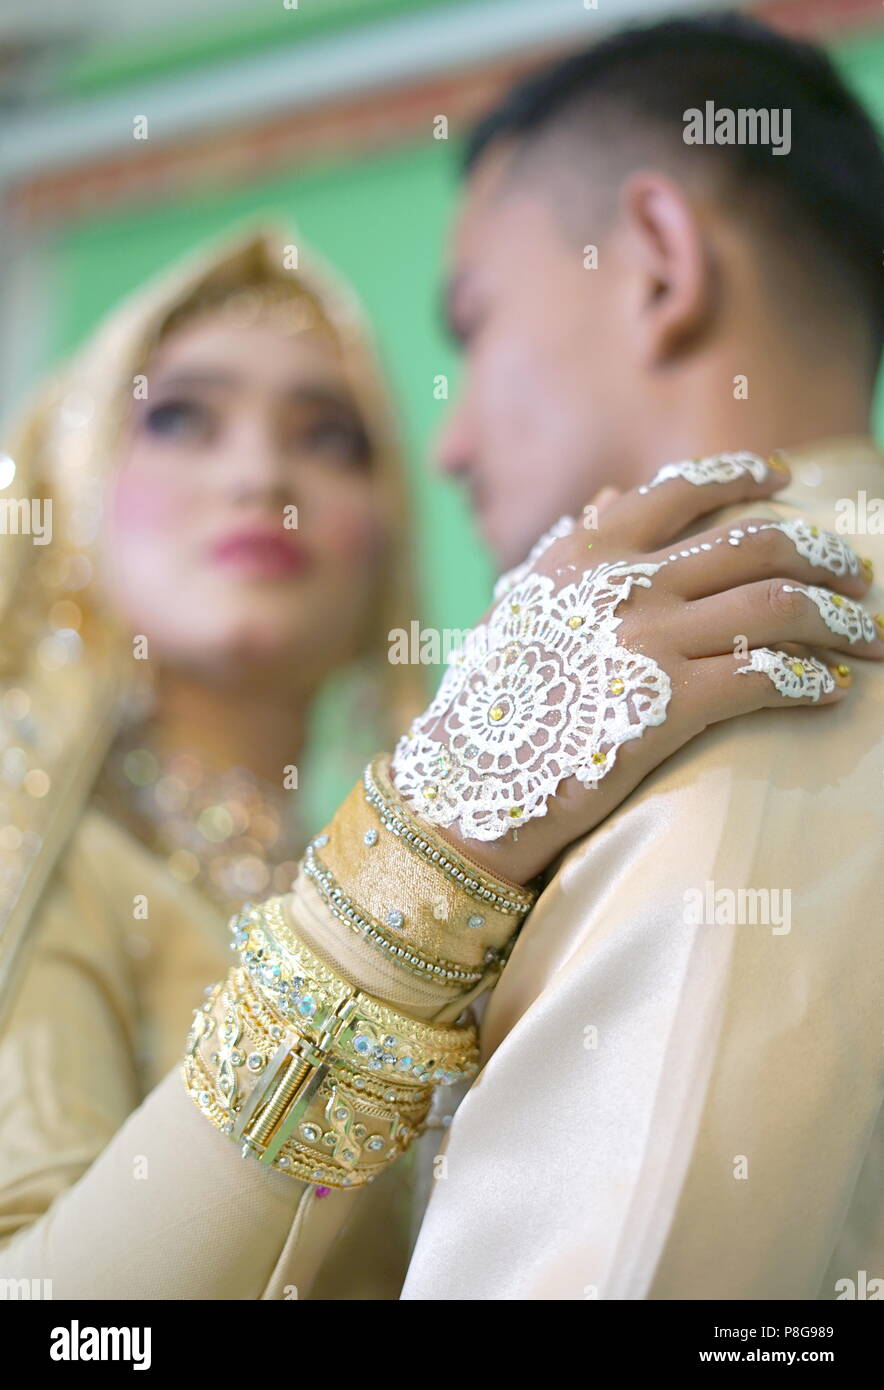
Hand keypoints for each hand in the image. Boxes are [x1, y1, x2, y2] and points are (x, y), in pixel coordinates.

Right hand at [391, 452, 881, 883]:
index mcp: (584, 552)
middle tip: (855, 576)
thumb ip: (569, 550)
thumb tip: (611, 497)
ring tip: (868, 637)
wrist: (465, 791)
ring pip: (778, 605)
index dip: (748, 474)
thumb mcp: (517, 608)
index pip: (683, 488)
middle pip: (756, 544)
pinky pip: (767, 676)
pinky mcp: (668, 705)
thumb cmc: (488, 706)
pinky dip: (812, 678)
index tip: (786, 478)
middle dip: (824, 555)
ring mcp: (647, 641)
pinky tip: (831, 688)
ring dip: (840, 620)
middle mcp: (621, 583)